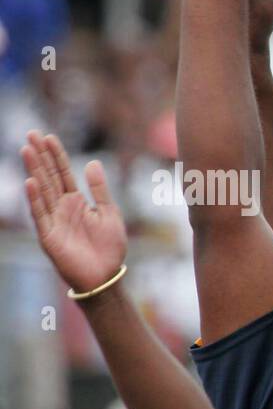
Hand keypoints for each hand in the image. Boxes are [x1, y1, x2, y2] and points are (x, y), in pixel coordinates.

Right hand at [21, 133, 126, 294]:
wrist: (105, 275)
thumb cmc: (109, 247)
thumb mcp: (109, 213)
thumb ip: (100, 189)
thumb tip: (92, 162)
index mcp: (77, 201)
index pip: (63, 173)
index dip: (56, 155)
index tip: (48, 136)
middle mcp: (62, 208)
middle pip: (48, 176)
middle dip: (41, 156)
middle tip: (31, 134)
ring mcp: (53, 220)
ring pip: (41, 190)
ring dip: (34, 170)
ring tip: (27, 149)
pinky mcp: (49, 235)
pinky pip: (41, 214)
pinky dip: (35, 198)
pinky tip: (30, 181)